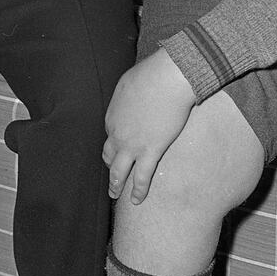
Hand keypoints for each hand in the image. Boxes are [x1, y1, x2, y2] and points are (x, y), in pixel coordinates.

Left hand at [103, 50, 195, 204]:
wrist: (167, 79)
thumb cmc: (150, 74)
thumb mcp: (128, 82)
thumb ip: (126, 96)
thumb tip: (130, 97)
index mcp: (112, 116)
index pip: (110, 134)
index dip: (116, 141)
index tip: (121, 144)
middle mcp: (117, 134)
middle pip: (109, 155)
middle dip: (110, 165)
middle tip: (111, 174)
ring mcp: (132, 145)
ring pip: (119, 171)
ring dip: (115, 185)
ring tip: (114, 195)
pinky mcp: (151, 151)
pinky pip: (142, 177)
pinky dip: (138, 191)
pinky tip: (136, 201)